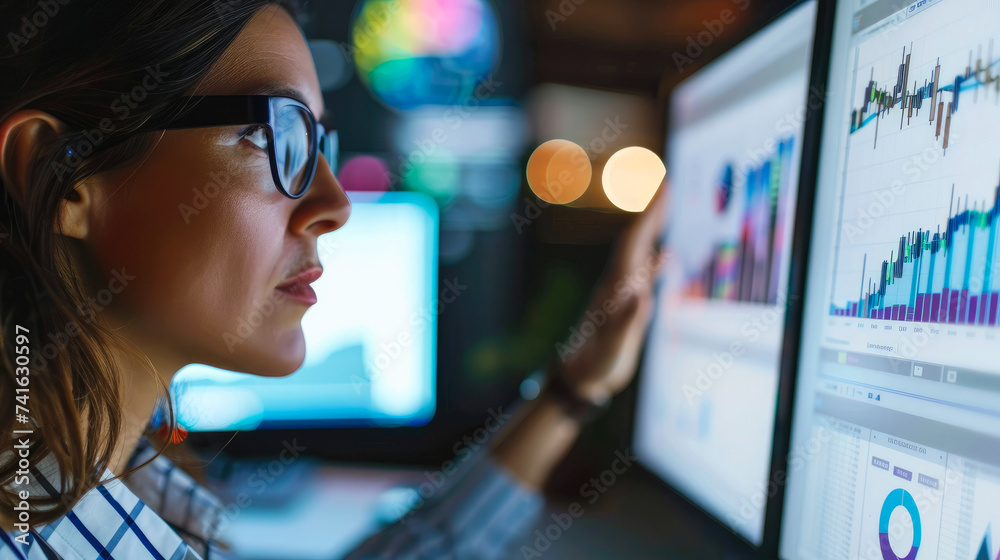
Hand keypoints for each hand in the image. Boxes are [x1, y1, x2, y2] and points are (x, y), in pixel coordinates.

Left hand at [555, 181, 669, 404]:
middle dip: (653, 211)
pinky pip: (644, 275)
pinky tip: (667, 256)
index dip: (651, 212)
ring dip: (653, 230)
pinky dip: (656, 261)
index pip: (636, 241)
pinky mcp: (625, 307)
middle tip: (668, 182)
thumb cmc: (596, 364)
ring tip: (667, 208)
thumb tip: (640, 294)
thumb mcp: (613, 346)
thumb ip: (626, 321)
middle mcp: (619, 283)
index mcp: (617, 286)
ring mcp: (622, 294)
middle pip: (637, 239)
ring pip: (640, 253)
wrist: (580, 379)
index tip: (664, 185)